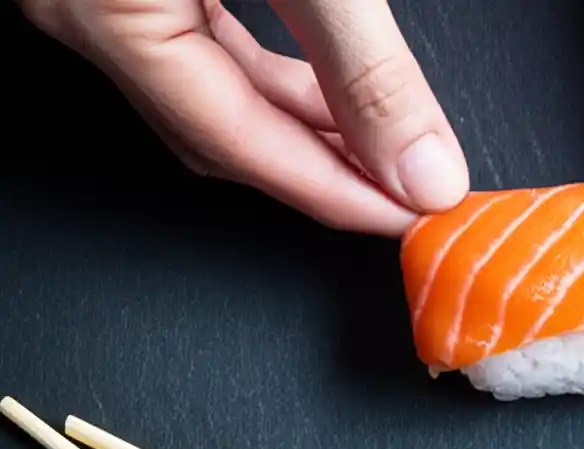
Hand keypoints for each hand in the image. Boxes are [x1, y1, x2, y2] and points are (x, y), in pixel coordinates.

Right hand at [18, 0, 467, 235]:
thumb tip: (422, 168)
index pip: (242, 144)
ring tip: (387, 154)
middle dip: (328, 174)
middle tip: (411, 197)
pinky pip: (200, 54)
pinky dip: (272, 82)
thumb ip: (361, 63)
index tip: (416, 216)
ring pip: (211, 100)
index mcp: (109, 12)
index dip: (339, 193)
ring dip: (306, 131)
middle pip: (224, 136)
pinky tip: (327, 94)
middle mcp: (84, 14)